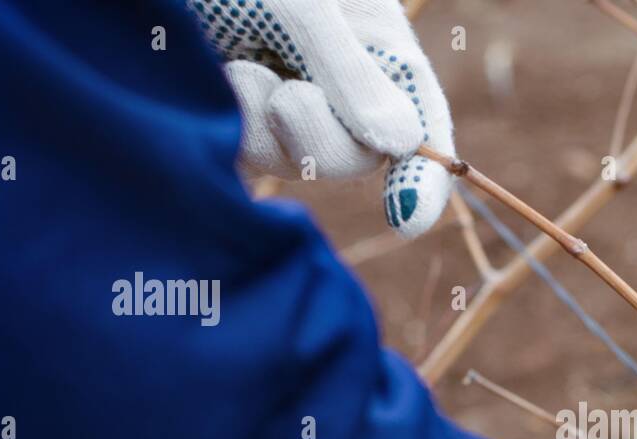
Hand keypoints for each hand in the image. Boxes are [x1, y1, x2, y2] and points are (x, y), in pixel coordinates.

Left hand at [187, 0, 453, 236]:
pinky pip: (243, 155)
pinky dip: (229, 124)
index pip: (420, 122)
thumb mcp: (306, 7)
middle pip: (355, 157)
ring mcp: (279, 104)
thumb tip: (404, 145)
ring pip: (295, 162)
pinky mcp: (228, 119)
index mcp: (376, 47)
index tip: (406, 219)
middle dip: (322, 139)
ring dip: (265, 124)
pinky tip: (214, 77)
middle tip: (289, 98)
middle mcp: (336, 83)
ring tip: (237, 67)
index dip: (422, 177)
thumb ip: (351, 75)